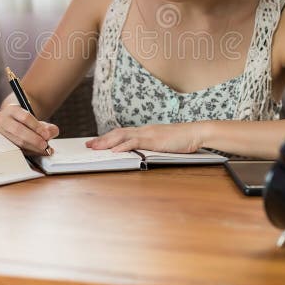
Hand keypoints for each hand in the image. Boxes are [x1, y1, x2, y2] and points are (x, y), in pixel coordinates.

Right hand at [0, 104, 58, 154]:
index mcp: (11, 109)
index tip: (47, 135)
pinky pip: (17, 149)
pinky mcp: (2, 144)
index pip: (25, 117)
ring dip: (32, 147)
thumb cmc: (24, 121)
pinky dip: (29, 152)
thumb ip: (46, 126)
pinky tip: (38, 152)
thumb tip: (50, 134)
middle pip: (18, 130)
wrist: (12, 122)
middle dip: (34, 139)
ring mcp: (0, 132)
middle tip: (45, 144)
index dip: (37, 127)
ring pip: (16, 142)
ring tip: (43, 149)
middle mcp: (2, 120)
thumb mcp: (36, 119)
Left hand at [86, 123, 202, 153]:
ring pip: (123, 136)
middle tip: (88, 145)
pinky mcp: (154, 140)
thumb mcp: (163, 143)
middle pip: (118, 133)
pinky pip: (136, 142)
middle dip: (102, 140)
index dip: (107, 137)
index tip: (96, 142)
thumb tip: (140, 154)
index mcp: (145, 131)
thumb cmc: (182, 140)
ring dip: (107, 142)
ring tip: (95, 148)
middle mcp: (144, 130)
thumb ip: (151, 147)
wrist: (195, 133)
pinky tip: (115, 151)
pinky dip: (124, 146)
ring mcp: (148, 134)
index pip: (122, 133)